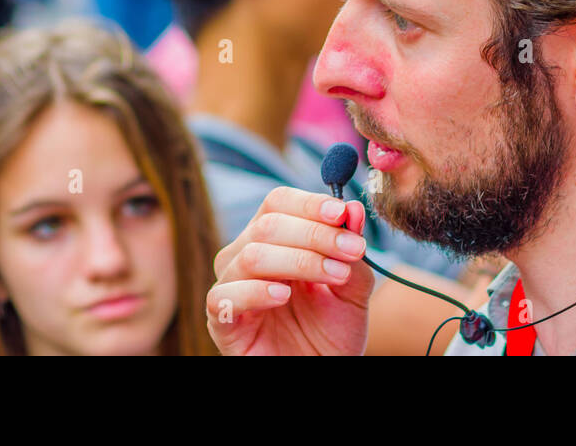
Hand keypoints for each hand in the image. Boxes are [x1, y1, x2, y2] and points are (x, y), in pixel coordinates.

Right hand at [206, 187, 373, 355]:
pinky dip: (256, 291)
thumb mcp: (353, 287)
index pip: (279, 202)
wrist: (321, 372)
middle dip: (315, 234)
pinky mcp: (221, 320)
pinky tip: (283, 296)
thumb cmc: (331, 329)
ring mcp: (230, 286)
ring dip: (299, 260)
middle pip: (269, 224)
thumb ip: (351, 249)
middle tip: (351, 251)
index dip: (308, 204)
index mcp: (272, 238)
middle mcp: (245, 254)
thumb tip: (353, 208)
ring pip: (252, 255)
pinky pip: (225, 296)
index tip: (341, 213)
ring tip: (334, 274)